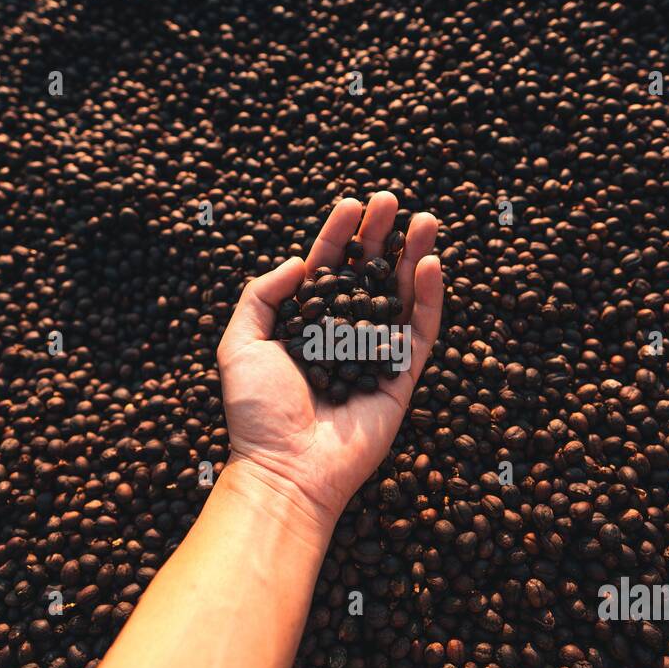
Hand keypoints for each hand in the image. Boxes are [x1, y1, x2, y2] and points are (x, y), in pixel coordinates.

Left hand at [216, 191, 442, 527]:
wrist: (285, 468)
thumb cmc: (257, 412)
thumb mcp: (239, 343)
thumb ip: (262, 295)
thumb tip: (301, 261)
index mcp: (306, 325)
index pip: (328, 269)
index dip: (339, 235)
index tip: (352, 203)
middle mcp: (342, 336)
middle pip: (369, 275)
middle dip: (381, 236)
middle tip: (391, 199)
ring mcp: (374, 356)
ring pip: (401, 297)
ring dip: (414, 256)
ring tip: (425, 220)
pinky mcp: (402, 379)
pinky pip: (420, 334)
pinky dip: (428, 300)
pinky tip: (428, 266)